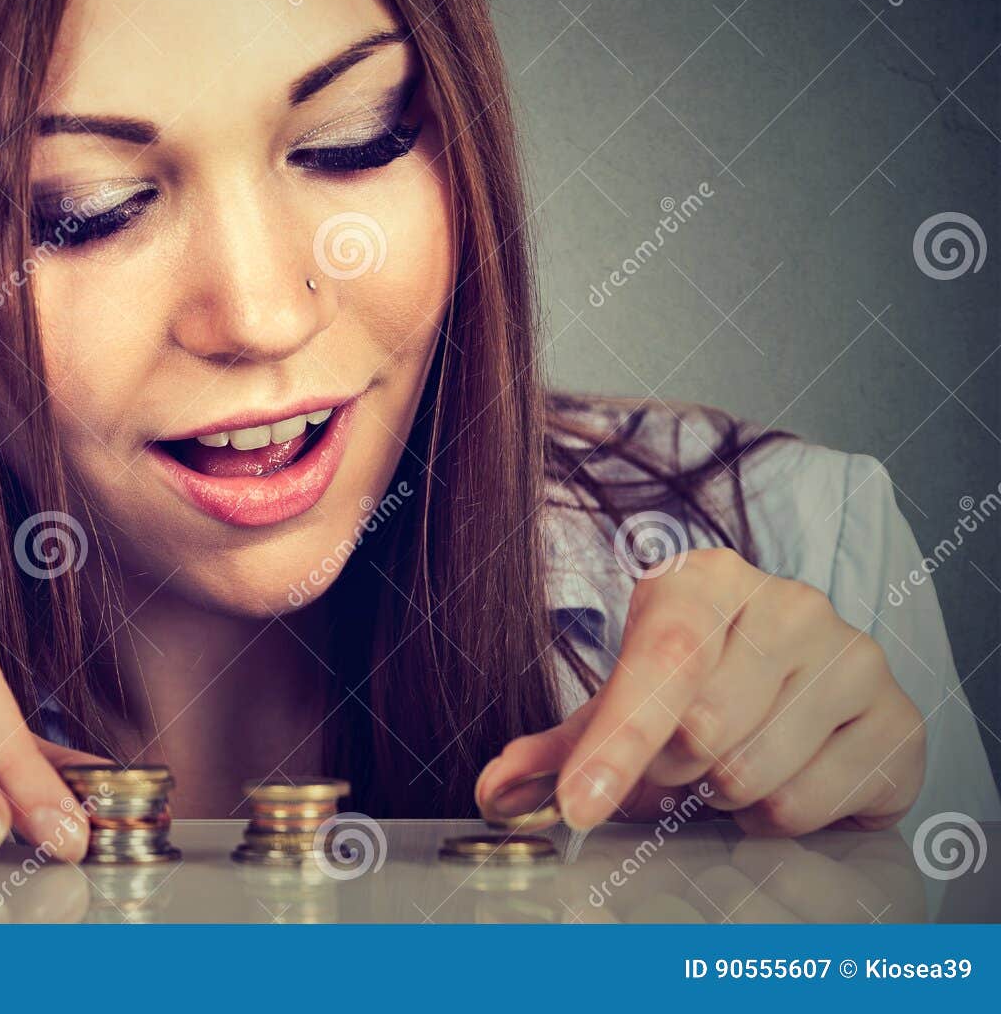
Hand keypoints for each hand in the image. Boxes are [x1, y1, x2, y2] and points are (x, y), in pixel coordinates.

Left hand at [476, 548, 925, 835]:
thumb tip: (497, 789)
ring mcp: (854, 657)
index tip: (578, 805)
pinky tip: (783, 777)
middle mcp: (788, 604)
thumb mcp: (623, 701)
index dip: (617, 740)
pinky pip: (811, 806)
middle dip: (669, 772)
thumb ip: (556, 746)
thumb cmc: (700, 687)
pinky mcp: (899, 721)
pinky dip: (778, 817)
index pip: (659, 661)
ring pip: (753, 775)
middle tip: (675, 765)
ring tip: (729, 765)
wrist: (806, 688)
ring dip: (722, 797)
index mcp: (706, 581)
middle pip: (702, 731)